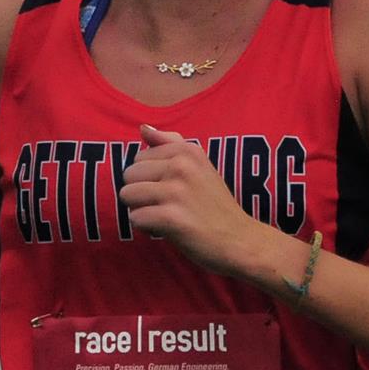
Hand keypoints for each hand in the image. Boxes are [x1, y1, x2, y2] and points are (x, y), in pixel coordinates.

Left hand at [118, 124, 270, 276]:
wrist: (240, 241)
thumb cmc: (215, 206)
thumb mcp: (200, 166)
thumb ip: (170, 143)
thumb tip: (143, 128)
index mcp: (187, 150)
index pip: (139, 157)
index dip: (150, 178)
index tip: (172, 190)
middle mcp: (181, 166)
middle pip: (129, 175)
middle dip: (141, 194)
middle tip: (168, 205)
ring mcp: (176, 191)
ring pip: (128, 195)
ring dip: (141, 210)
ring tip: (165, 216)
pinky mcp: (171, 218)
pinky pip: (135, 218)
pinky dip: (146, 228)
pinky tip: (167, 230)